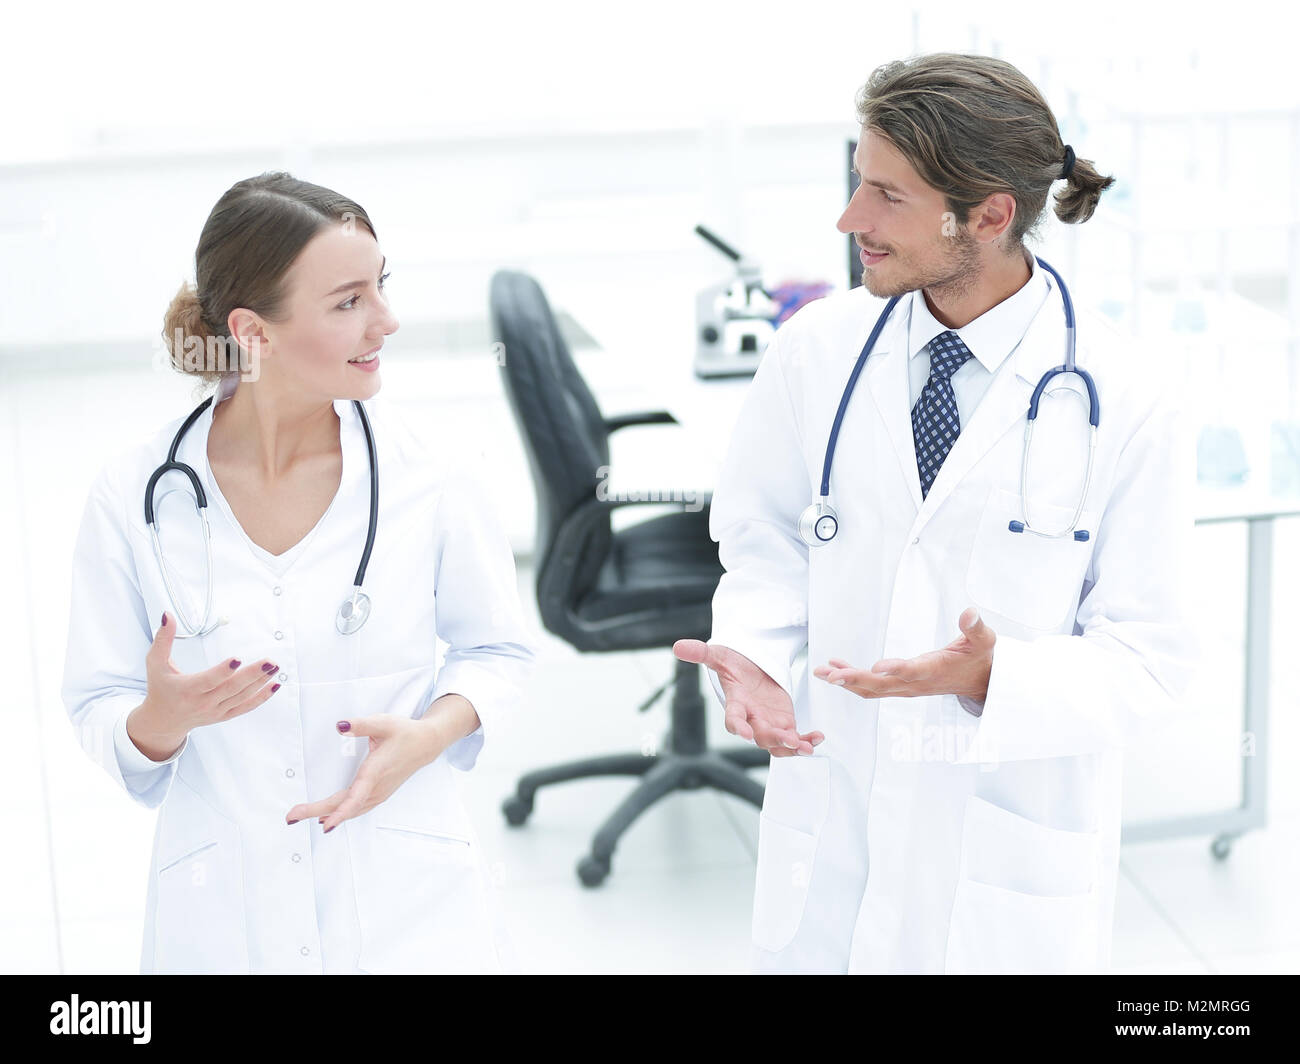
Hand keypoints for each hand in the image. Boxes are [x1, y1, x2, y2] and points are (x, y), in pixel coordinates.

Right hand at [128, 610, 280, 759]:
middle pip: (231, 689)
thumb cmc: (160, 687)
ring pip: (241, 697)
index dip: (223, 671)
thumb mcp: (155, 663)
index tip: (237, 658)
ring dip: (261, 682)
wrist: (163, 720)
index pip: (208, 680)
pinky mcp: (224, 715)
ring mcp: (215, 711)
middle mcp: (202, 703)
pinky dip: (262, 697)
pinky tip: (275, 684)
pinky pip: (245, 707)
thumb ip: (162, 639)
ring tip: (275, 667)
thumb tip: (168, 614)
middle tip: (270, 661)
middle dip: (252, 674)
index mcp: (186, 689)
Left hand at [286, 714, 445, 831]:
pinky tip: (327, 817)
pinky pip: (356, 809)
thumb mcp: (383, 723)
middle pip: (344, 807)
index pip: (354, 798)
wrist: (426, 744)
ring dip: (326, 815)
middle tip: (292, 817)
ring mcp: (379, 793)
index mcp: (375, 772)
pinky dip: (340, 814)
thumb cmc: (405, 733)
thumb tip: (340, 725)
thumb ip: (360, 724)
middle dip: (316, 812)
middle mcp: (376, 788)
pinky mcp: (379, 794)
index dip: (338, 813)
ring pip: (350, 810)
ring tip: (302, 816)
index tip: (322, 823)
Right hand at [673, 640, 822, 756]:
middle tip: (789, 739)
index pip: (733, 718)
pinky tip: (817, 738)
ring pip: (778, 744)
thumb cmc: (734, 664)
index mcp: (736, 704)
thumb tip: (677, 646)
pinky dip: (806, 741)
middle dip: (774, 739)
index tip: (743, 733)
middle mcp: (751, 719)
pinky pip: (794, 739)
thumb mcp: (719, 655)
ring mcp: (768, 724)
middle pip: (760, 736)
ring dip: (792, 748)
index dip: (738, 726)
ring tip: (807, 747)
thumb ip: (701, 653)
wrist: (750, 669)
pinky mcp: (784, 724)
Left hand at [812, 607, 994, 701]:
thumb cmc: (978, 658)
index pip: (913, 671)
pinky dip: (852, 678)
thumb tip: (971, 612)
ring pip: (871, 689)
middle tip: (830, 674)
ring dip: (846, 681)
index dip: (895, 669)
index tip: (876, 666)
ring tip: (822, 672)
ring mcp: (906, 687)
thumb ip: (975, 627)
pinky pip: (872, 687)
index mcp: (934, 669)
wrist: (979, 681)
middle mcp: (916, 683)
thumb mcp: (983, 640)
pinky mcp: (901, 686)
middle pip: (881, 685)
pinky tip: (835, 668)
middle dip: (854, 680)